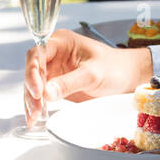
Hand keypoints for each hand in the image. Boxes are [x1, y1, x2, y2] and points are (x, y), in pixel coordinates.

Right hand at [23, 29, 151, 109]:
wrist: (127, 77)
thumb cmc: (114, 68)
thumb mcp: (92, 75)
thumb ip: (69, 83)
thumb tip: (46, 93)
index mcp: (61, 42)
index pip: (37, 54)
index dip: (33, 73)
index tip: (38, 91)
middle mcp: (54, 55)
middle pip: (33, 71)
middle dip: (31, 91)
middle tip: (36, 109)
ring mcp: (55, 70)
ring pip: (34, 85)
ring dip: (32, 101)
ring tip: (35, 117)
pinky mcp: (57, 85)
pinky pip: (42, 95)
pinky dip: (38, 105)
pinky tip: (35, 117)